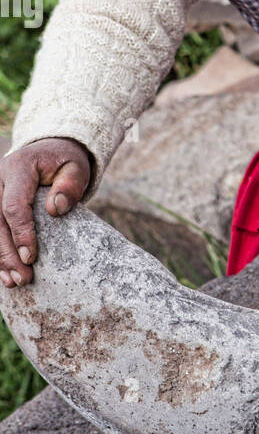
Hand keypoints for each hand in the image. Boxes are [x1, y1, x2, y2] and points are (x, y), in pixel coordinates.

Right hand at [0, 137, 91, 287]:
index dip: (21, 232)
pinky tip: (5, 273)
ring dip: (0, 257)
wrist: (48, 151)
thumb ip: (70, 184)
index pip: (14, 204)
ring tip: (14, 282)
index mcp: (18, 168)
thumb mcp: (76, 167)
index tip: (31, 257)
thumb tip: (56, 209)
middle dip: (8, 253)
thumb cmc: (64, 162)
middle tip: (23, 278)